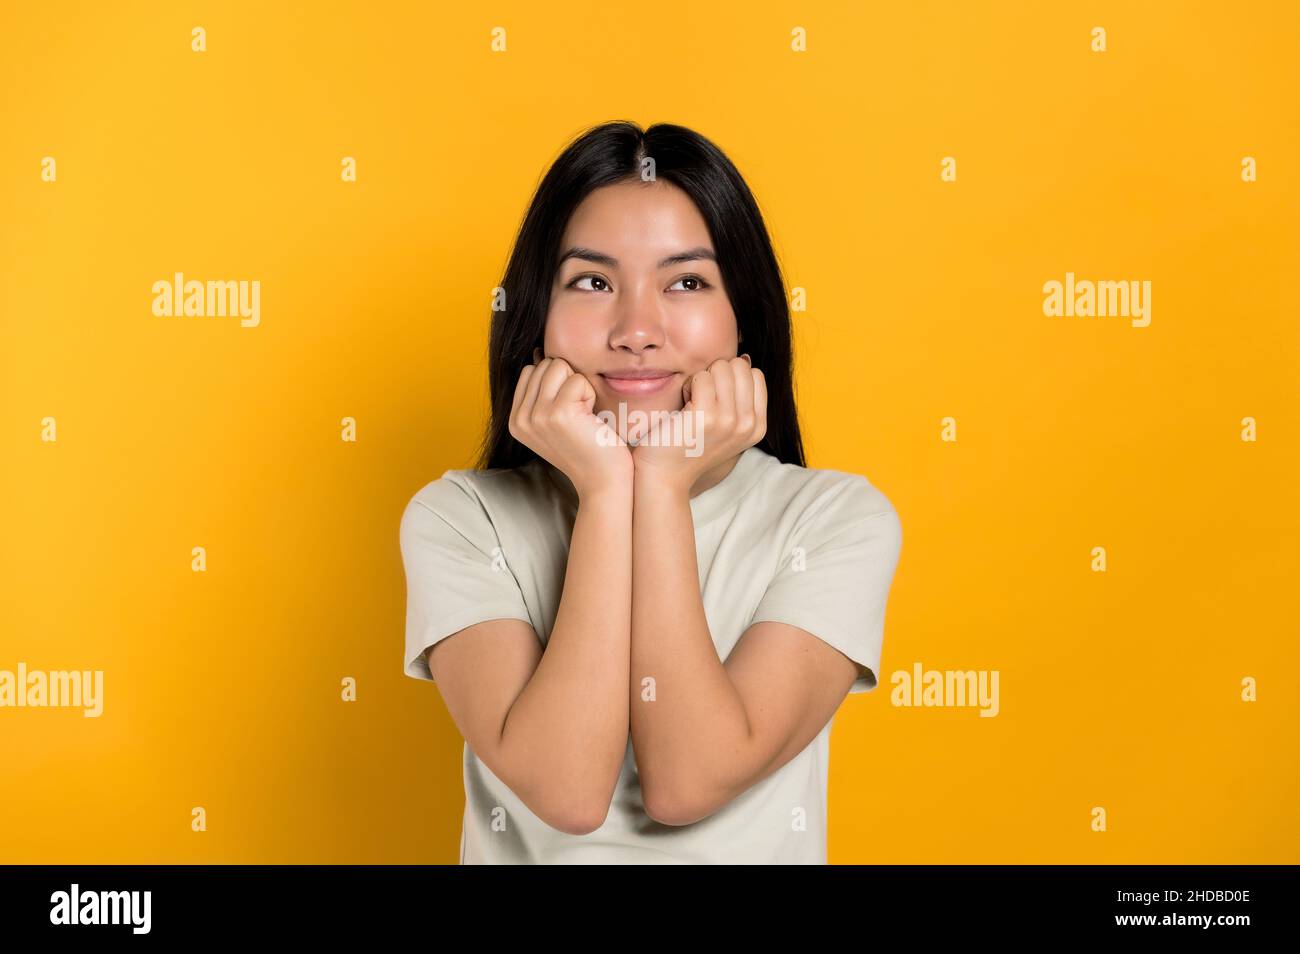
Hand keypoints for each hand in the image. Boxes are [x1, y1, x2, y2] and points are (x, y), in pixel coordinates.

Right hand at [509, 348, 632, 498]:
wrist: (603, 480)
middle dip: (568, 382)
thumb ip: (541, 393)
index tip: (569, 413)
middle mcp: (520, 418)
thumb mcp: (554, 421)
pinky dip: (590, 395)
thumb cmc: (588, 447)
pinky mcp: (558, 413)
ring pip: (559, 367)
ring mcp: (536, 416)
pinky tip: (591, 419)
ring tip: (584, 415)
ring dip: (579, 387)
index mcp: (515, 420)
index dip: (558, 382)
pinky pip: (577, 379)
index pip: (531, 370)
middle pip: (545, 365)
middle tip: (579, 416)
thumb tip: (539, 351)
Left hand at [629, 354, 765, 493]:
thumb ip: (740, 398)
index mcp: (758, 427)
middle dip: (717, 373)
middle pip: (740, 367)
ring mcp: (729, 421)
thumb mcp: (728, 427)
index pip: (755, 375)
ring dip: (702, 378)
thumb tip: (745, 358)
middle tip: (702, 398)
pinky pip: (701, 377)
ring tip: (693, 401)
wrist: (666, 475)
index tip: (716, 398)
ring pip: (722, 367)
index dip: (731, 377)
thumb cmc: (690, 445)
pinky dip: (689, 384)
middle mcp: (748, 425)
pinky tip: (684, 404)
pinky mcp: (706, 416)